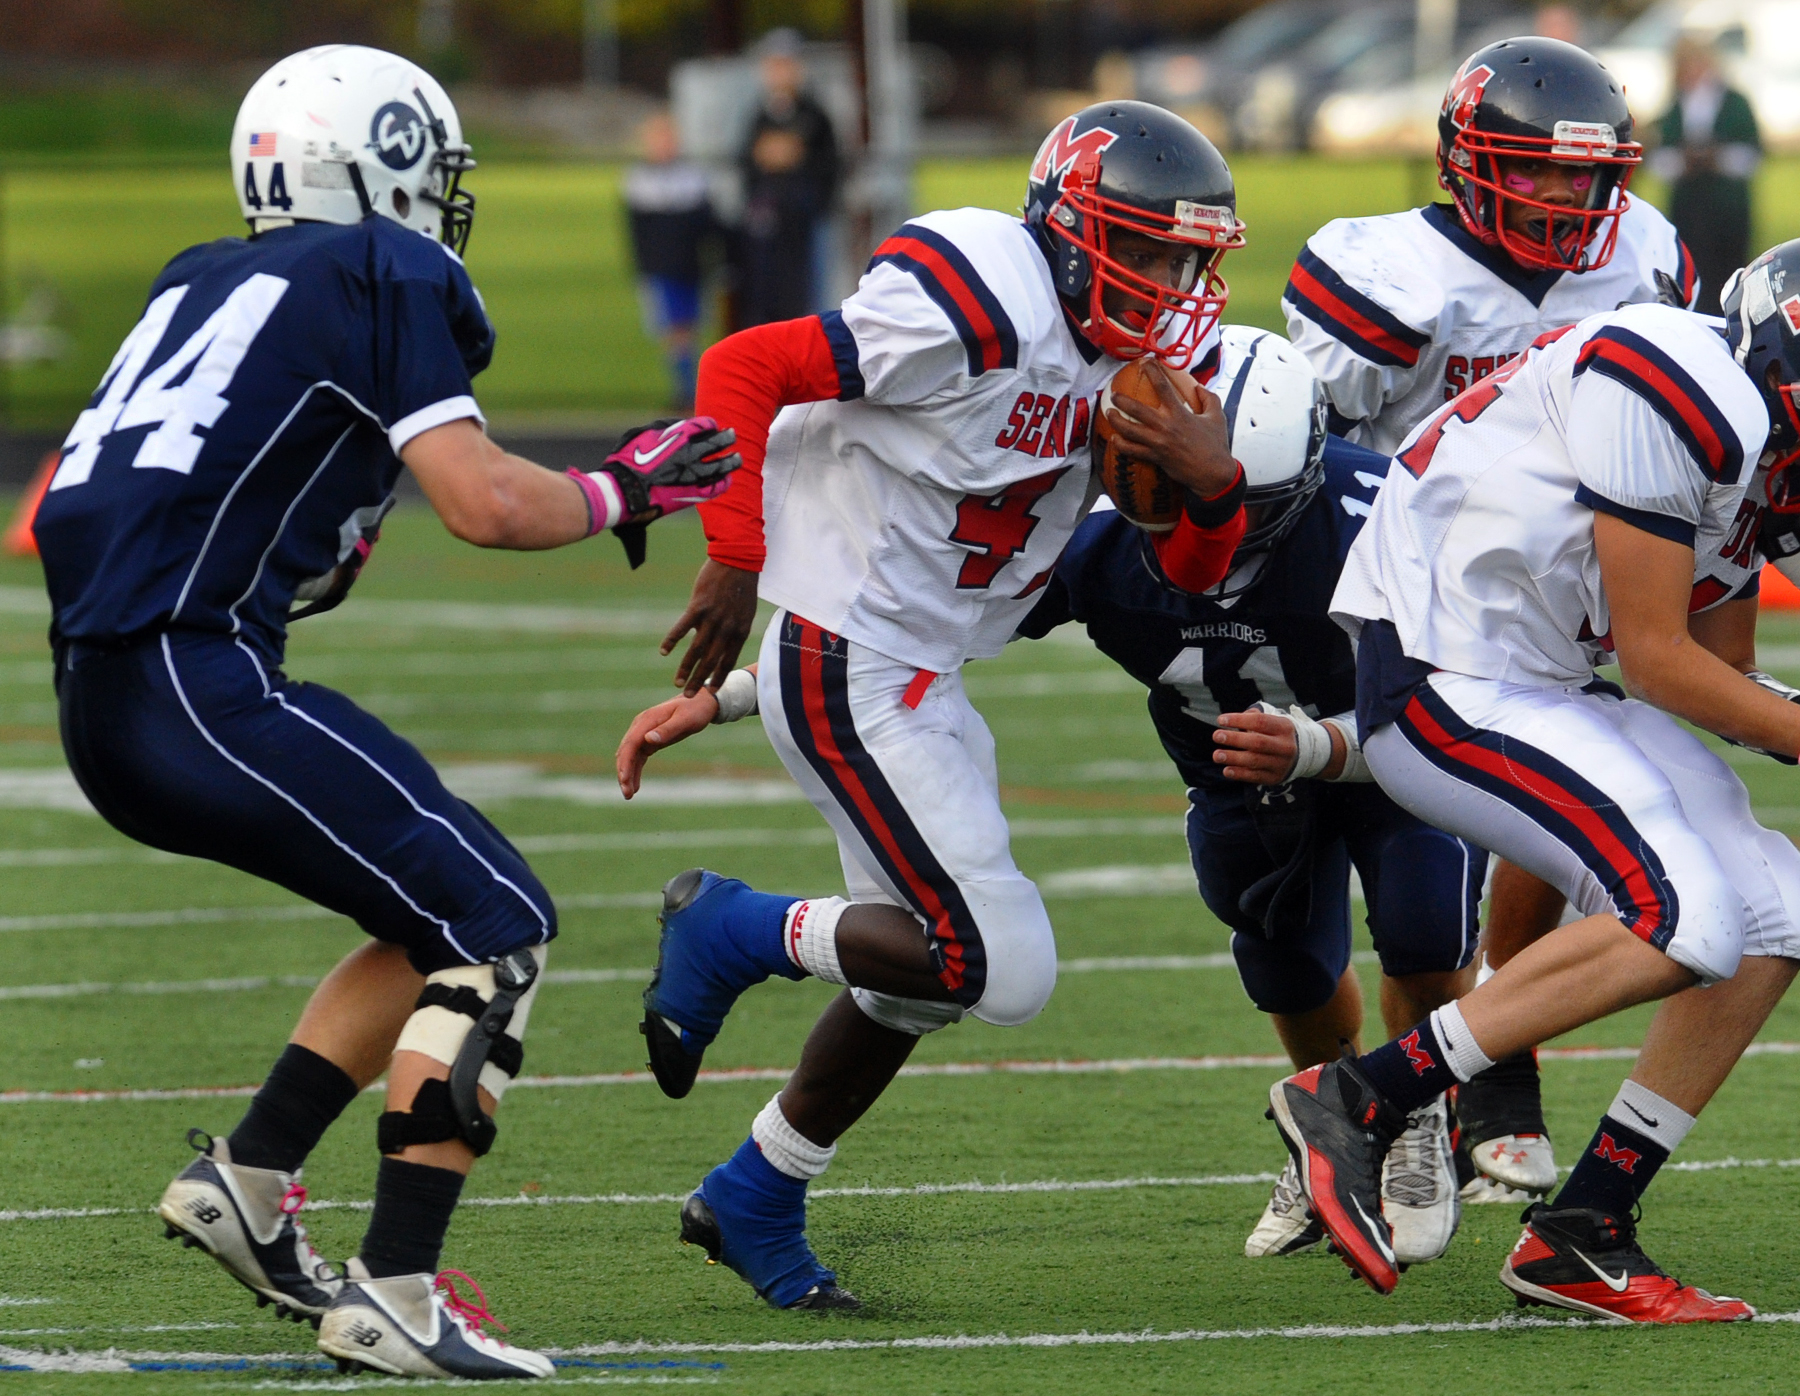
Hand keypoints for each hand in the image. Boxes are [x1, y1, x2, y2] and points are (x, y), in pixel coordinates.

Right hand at [600, 418, 739, 523]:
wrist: (626, 491)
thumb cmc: (628, 460)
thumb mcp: (642, 433)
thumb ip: (663, 428)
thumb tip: (677, 426)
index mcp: (679, 436)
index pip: (704, 425)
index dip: (709, 425)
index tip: (711, 426)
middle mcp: (691, 454)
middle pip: (717, 443)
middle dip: (726, 438)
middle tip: (732, 435)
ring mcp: (694, 475)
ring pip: (721, 466)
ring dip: (730, 461)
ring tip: (737, 459)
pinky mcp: (693, 494)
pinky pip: (715, 488)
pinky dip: (723, 483)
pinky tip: (726, 480)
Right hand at [616, 690, 720, 797]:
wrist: (702, 702)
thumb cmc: (696, 710)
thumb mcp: (685, 720)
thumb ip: (667, 730)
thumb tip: (648, 739)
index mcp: (647, 720)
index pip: (631, 743)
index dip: (625, 762)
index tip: (624, 779)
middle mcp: (641, 726)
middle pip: (626, 751)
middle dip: (624, 772)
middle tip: (627, 793)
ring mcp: (643, 733)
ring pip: (630, 756)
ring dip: (628, 775)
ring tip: (629, 795)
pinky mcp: (649, 740)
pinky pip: (638, 757)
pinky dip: (635, 771)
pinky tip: (635, 786)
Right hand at [663, 558, 758, 694]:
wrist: (738, 560)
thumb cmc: (741, 586)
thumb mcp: (744, 612)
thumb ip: (732, 630)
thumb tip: (718, 644)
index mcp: (740, 632)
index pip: (728, 661)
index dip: (719, 677)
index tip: (710, 691)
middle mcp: (727, 629)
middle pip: (711, 661)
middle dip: (699, 681)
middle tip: (689, 697)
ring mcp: (712, 618)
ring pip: (696, 650)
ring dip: (685, 669)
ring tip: (678, 683)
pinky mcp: (698, 606)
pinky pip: (682, 628)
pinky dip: (672, 640)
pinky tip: (664, 652)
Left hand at [1104, 363, 1237, 499]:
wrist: (1213, 473)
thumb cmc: (1215, 444)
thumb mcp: (1217, 416)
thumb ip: (1208, 398)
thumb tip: (1198, 386)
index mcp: (1180, 413)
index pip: (1162, 386)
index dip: (1152, 371)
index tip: (1144, 362)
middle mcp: (1166, 426)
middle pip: (1137, 409)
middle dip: (1122, 399)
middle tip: (1113, 394)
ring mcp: (1158, 442)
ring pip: (1129, 430)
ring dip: (1116, 421)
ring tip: (1109, 413)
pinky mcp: (1155, 457)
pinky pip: (1132, 451)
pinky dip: (1121, 445)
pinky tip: (1115, 439)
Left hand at [1213, 709, 1300, 784]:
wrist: (1300, 756)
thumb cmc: (1277, 735)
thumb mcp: (1273, 722)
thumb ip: (1253, 717)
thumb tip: (1233, 719)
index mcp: (1283, 728)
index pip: (1260, 721)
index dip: (1239, 720)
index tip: (1221, 720)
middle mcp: (1284, 746)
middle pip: (1257, 742)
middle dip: (1235, 739)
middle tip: (1217, 736)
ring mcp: (1280, 764)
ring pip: (1255, 761)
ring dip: (1233, 758)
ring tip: (1217, 755)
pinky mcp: (1274, 778)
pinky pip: (1255, 777)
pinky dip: (1239, 774)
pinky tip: (1226, 770)